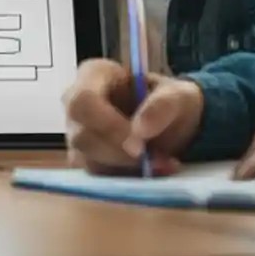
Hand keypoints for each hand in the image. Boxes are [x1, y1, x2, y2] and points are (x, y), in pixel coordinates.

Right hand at [62, 58, 203, 174]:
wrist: (173, 123)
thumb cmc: (169, 100)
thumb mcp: (177, 95)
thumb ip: (162, 106)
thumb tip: (140, 130)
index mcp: (94, 75)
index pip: (83, 100)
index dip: (107, 126)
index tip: (140, 145)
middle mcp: (77, 104)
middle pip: (81, 135)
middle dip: (118, 153)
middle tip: (154, 161)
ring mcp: (77, 133)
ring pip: (86, 159)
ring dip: (124, 169)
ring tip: (160, 165)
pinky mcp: (84, 159)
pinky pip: (94, 176)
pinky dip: (123, 180)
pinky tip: (150, 173)